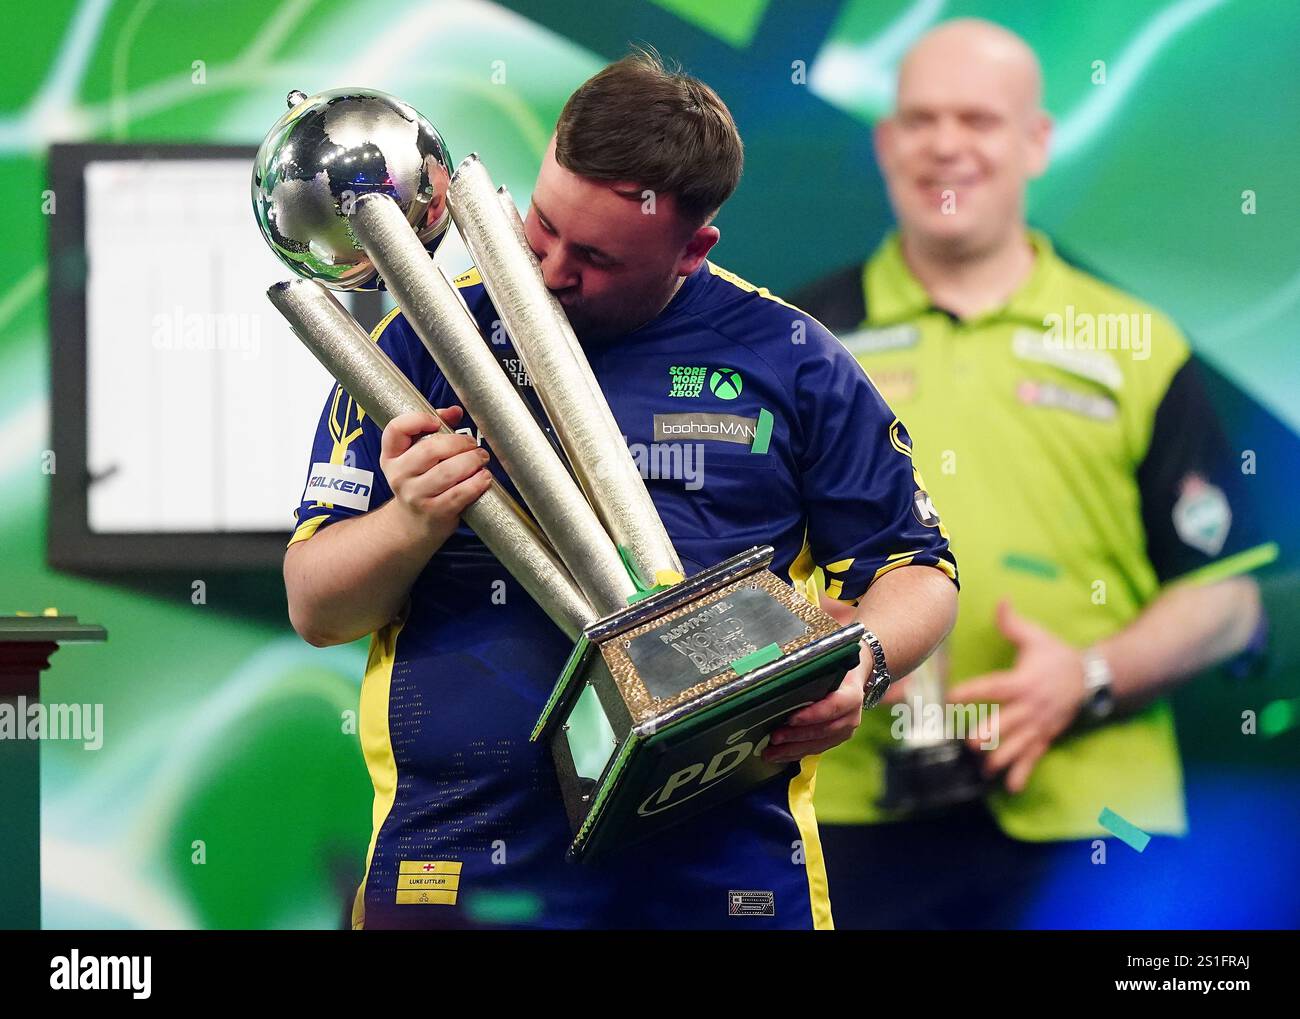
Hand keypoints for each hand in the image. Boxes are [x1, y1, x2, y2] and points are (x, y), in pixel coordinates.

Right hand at [380, 407, 492, 542]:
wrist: (413, 524)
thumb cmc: (420, 482)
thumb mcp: (417, 456)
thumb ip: (435, 429)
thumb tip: (454, 411)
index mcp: (392, 456)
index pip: (396, 429)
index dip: (418, 420)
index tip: (437, 422)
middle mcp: (400, 475)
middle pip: (430, 450)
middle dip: (459, 443)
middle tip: (472, 444)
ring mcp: (416, 495)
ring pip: (448, 472)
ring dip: (471, 461)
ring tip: (481, 459)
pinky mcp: (435, 512)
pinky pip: (460, 493)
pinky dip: (476, 483)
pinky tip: (484, 477)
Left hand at [762, 658, 868, 763]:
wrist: (851, 679)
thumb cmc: (835, 669)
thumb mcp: (829, 665)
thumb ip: (812, 673)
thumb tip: (782, 675)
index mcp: (852, 696)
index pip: (832, 707)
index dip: (812, 715)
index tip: (790, 719)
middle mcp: (851, 717)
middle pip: (823, 730)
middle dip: (796, 736)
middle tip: (774, 738)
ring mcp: (844, 731)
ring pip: (818, 745)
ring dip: (792, 750)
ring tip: (770, 752)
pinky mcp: (836, 740)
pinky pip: (816, 749)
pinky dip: (796, 753)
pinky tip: (780, 755)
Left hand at [946, 600, 1086, 793]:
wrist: (1091, 678)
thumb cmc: (1056, 656)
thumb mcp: (1036, 637)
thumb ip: (1013, 624)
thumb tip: (999, 601)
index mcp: (1023, 681)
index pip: (994, 686)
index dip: (973, 690)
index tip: (952, 696)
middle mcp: (1031, 706)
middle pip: (1008, 721)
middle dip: (990, 732)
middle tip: (970, 743)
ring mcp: (1039, 724)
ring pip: (1020, 744)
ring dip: (1002, 758)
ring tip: (984, 771)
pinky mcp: (1046, 736)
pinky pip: (1035, 756)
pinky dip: (1024, 773)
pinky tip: (1011, 788)